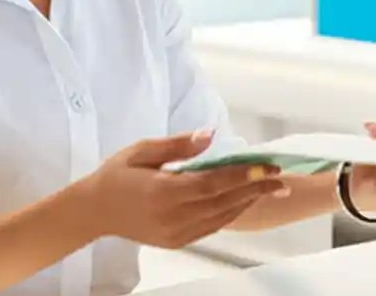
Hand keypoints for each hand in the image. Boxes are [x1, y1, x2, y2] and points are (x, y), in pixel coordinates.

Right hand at [84, 131, 287, 248]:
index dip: (243, 176)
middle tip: (282, 178)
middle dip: (256, 189)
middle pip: (223, 202)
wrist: (94, 211)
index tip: (267, 167)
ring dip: (248, 201)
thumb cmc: (116, 175)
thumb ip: (179, 144)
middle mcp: (172, 216)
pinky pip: (211, 227)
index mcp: (163, 192)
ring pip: (221, 217)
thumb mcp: (142, 150)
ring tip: (271, 187)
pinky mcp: (176, 241)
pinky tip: (244, 200)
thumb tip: (210, 135)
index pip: (213, 184)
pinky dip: (231, 213)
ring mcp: (175, 233)